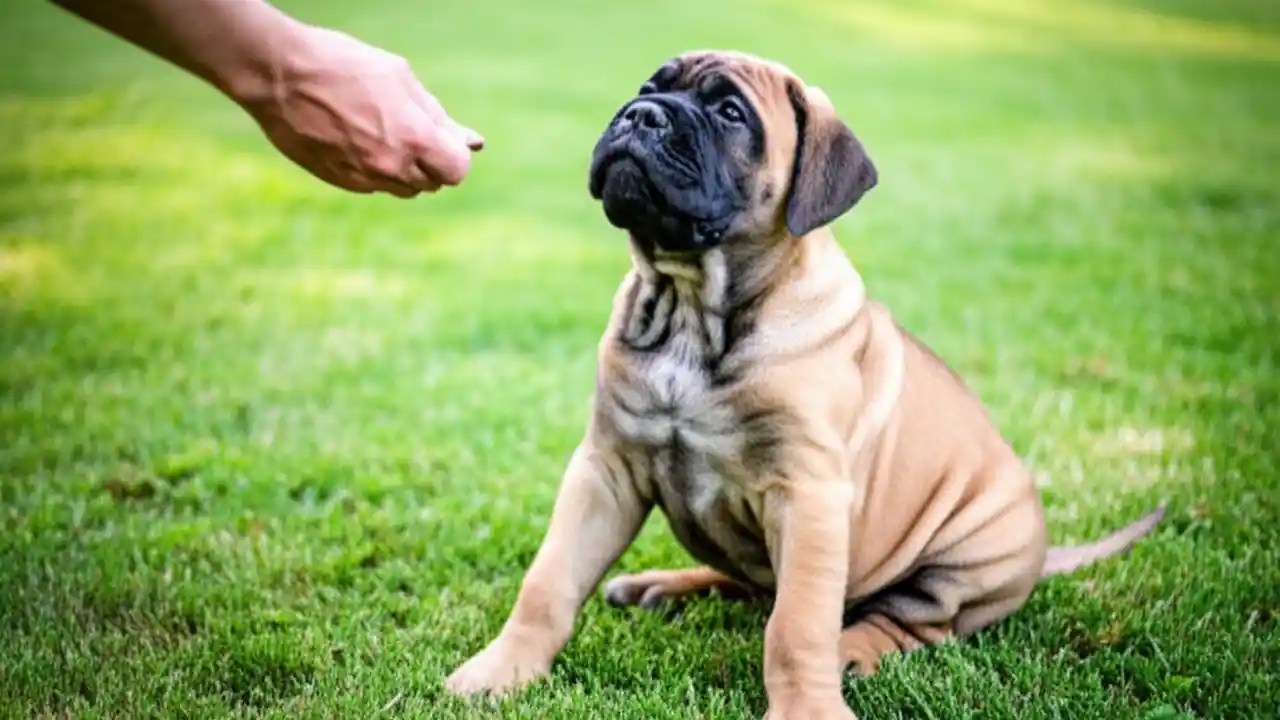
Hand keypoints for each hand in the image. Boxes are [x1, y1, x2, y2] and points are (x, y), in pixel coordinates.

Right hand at [234, 26, 482, 196]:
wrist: (279, 75)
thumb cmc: (344, 66)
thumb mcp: (400, 78)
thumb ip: (438, 116)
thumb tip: (473, 143)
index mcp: (415, 139)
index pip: (458, 170)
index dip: (454, 154)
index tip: (441, 137)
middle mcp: (392, 167)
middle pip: (433, 182)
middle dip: (430, 160)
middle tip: (406, 126)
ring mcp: (365, 179)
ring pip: (404, 188)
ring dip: (405, 168)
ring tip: (380, 130)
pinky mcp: (341, 182)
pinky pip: (374, 186)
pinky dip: (376, 170)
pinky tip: (356, 138)